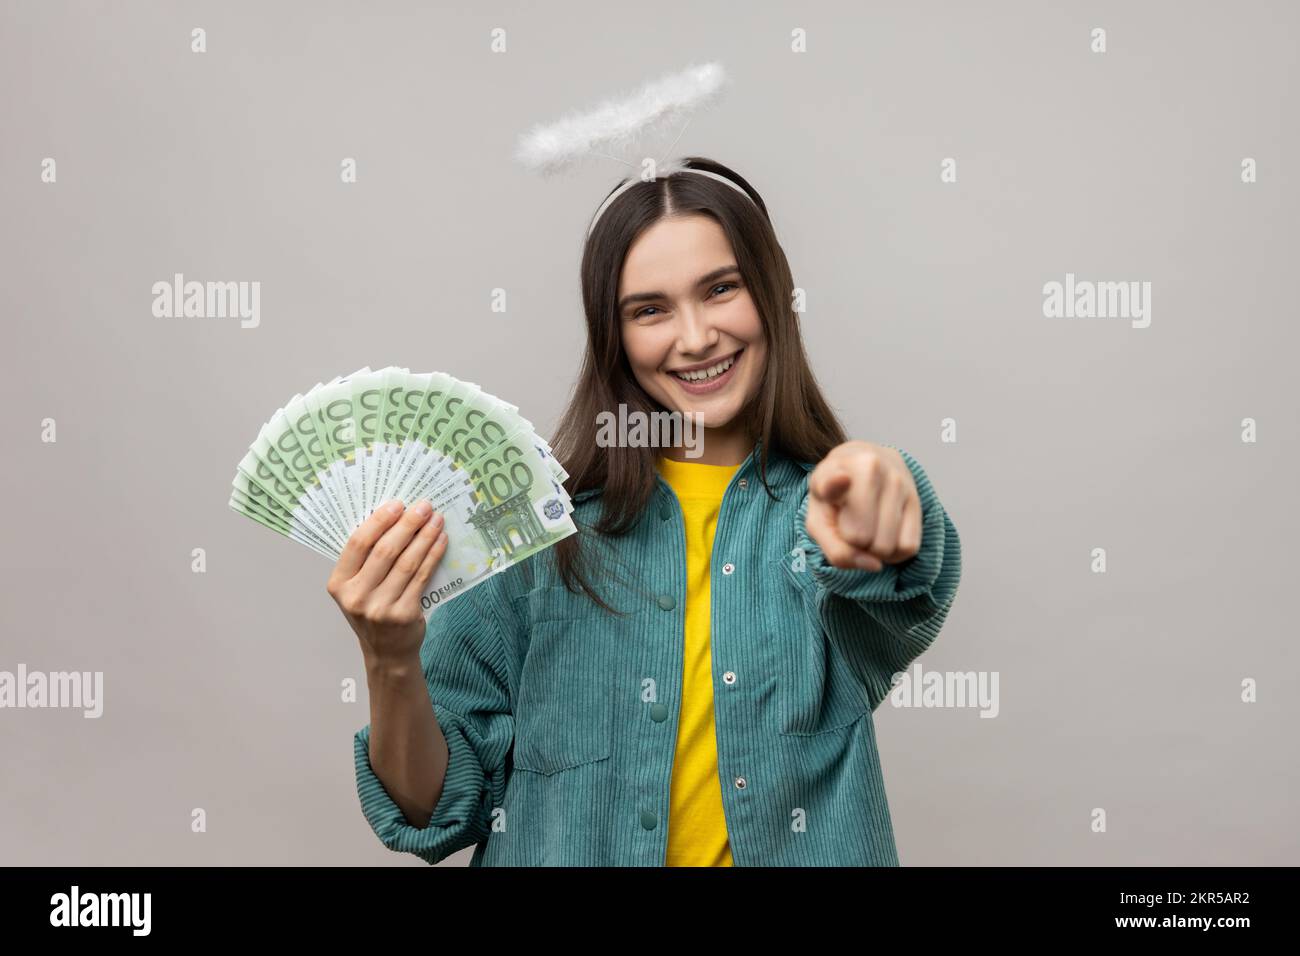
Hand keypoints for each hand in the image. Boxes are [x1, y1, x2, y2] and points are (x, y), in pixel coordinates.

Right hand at [326, 499, 447, 664]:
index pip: (358, 544)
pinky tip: (440, 541)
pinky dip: (433, 555)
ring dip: (424, 537)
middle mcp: (356, 596)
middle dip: (407, 524)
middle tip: (423, 506)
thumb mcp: (358, 587)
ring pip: (407, 562)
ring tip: (436, 520)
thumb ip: (367, 560)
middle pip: (385, 550)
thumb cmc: (373, 611)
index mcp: (339, 584)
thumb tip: (395, 518)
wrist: (387, 652)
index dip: (379, 520)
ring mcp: (380, 608)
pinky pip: (422, 576)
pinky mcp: (404, 614)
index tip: (397, 504)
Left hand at [804, 442, 920, 571]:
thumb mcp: (819, 519)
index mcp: (839, 468)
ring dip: (873, 550)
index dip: (836, 484)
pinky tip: (884, 535)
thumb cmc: (835, 498)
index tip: (841, 479)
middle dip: (852, 542)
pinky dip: (894, 553)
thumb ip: (835, 549)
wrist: (864, 463)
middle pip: (861, 539)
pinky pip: (908, 547)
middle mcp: (875, 469)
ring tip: (866, 528)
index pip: (836, 487)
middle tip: (849, 522)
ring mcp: (900, 483)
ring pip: (886, 546)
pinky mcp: (917, 500)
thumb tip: (875, 565)